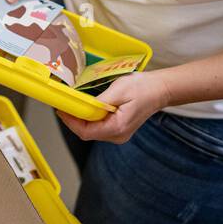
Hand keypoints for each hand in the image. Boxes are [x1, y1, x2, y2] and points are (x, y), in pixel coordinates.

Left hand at [57, 71, 172, 143]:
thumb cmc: (143, 88)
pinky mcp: (118, 129)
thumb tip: (82, 106)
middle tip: (64, 104)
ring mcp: (118, 134)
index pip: (86, 132)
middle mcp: (117, 135)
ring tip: (73, 104)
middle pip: (87, 133)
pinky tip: (86, 107)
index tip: (61, 109)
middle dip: (73, 119)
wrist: (161, 89)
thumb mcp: (118, 90)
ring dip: (81, 119)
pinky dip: (90, 118)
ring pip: (92, 130)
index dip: (70, 122)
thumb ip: (99, 102)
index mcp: (118, 128)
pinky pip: (99, 126)